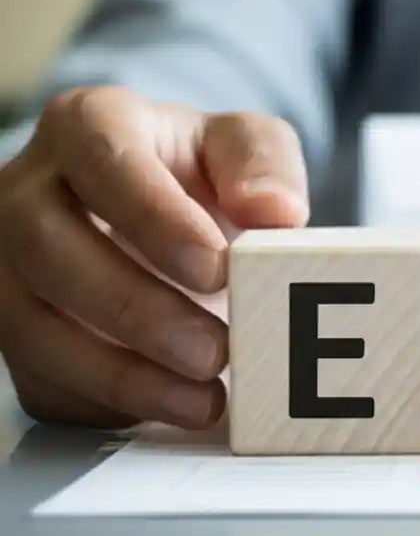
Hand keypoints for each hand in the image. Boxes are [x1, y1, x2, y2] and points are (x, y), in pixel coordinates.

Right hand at [0, 87, 308, 428]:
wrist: (165, 215)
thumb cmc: (199, 173)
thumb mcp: (245, 146)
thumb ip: (263, 164)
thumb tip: (276, 211)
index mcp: (88, 126)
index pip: (103, 160)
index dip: (154, 218)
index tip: (217, 268)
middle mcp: (27, 191)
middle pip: (50, 250)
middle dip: (136, 310)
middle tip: (215, 351)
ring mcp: (7, 266)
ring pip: (30, 327)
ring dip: (120, 375)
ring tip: (204, 400)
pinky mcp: (14, 331)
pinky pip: (40, 379)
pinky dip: (106, 405)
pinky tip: (169, 409)